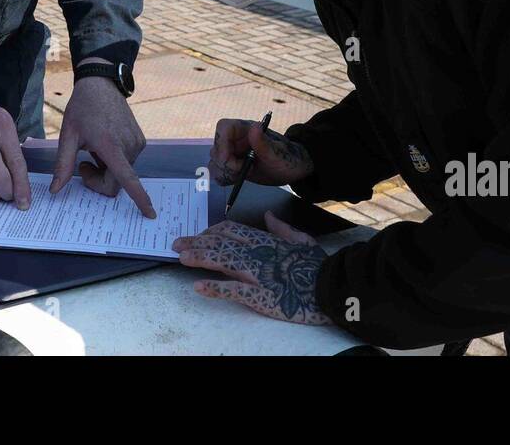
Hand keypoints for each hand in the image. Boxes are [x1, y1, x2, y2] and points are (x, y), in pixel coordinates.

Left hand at [52, 66, 154, 217]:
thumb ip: (62, 165)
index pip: (128, 179)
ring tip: (93, 150)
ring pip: (122, 173)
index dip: (139, 199)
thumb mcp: (68, 135)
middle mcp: (129, 146)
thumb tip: (56, 190)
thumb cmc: (82, 109)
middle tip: (82, 166)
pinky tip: (104, 144)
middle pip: (118, 182)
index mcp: (111, 146)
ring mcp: (137, 143)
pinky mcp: (140, 141)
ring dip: (106, 170)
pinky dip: (114, 161)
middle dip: (99, 181)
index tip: (149, 214)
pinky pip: (128, 162)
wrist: (101, 84)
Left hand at [174, 212, 330, 324]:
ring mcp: (258, 274)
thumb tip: (267, 215)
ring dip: (200, 258)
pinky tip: (198, 286)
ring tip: (181, 257)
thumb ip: (282, 228)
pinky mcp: (261, 295)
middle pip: (221, 244)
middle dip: (197, 243)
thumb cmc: (319, 267)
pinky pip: (234, 290)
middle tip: (177, 245)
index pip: (232, 230)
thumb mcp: (303, 240)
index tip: (197, 236)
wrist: (332, 289)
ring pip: (223, 261)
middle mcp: (258, 254)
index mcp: (267, 241)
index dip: (211, 232)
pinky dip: (215, 288)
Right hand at [210, 118, 313, 186]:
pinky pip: (217, 172)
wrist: (291, 169)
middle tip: (245, 170)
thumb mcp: (277, 154)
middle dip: (227, 164)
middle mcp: (236, 139)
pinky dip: (224, 178)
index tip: (231, 161)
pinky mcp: (231, 165)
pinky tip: (237, 179)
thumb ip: (264, 143)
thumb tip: (254, 127)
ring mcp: (232, 152)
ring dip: (225, 173)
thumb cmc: (287, 158)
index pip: (223, 128)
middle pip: (216, 148)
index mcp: (246, 129)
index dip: (222, 144)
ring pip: (214, 162)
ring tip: (244, 174)